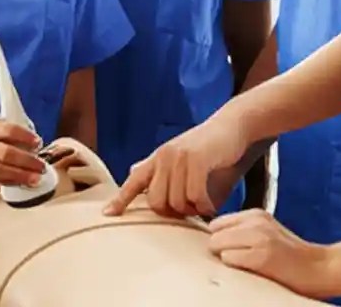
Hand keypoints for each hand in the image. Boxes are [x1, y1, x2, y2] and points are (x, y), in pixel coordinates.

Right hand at [0, 121, 46, 186]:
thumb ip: (13, 135)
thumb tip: (36, 145)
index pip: (8, 130)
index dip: (24, 136)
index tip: (38, 142)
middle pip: (5, 153)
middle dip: (26, 161)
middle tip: (41, 166)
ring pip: (0, 170)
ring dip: (20, 175)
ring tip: (35, 178)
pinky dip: (12, 182)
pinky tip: (23, 183)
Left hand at [103, 117, 248, 216]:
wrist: (233, 126)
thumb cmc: (210, 151)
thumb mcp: (183, 163)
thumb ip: (165, 178)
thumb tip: (146, 193)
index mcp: (157, 159)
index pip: (133, 181)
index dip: (120, 199)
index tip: (108, 214)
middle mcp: (163, 157)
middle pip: (155, 202)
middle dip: (172, 213)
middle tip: (189, 211)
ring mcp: (178, 157)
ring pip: (175, 201)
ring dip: (191, 211)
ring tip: (202, 205)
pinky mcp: (196, 159)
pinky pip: (194, 195)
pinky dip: (203, 206)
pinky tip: (210, 206)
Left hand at [208, 209, 338, 298]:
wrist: (321, 268)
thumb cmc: (292, 257)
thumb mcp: (267, 234)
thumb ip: (243, 232)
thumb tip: (212, 241)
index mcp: (255, 214)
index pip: (216, 224)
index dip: (220, 240)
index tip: (231, 251)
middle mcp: (255, 221)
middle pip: (213, 235)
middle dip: (220, 250)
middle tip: (241, 261)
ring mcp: (259, 237)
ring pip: (217, 245)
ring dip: (227, 259)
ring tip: (248, 266)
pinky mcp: (262, 255)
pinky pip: (228, 259)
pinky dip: (235, 268)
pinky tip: (253, 271)